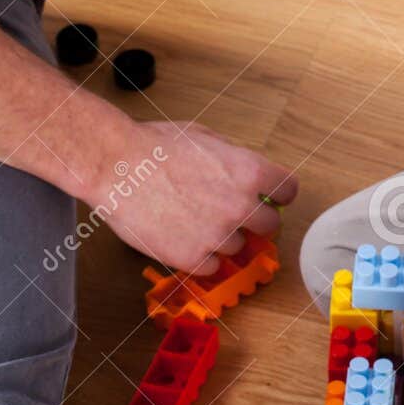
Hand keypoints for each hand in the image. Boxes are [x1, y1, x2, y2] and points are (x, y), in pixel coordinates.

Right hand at [78, 119, 295, 274]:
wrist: (115, 166)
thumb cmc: (153, 146)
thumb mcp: (206, 138)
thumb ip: (234, 159)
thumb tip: (247, 174)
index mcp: (250, 172)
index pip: (288, 191)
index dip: (277, 193)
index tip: (270, 197)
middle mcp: (241, 206)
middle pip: (270, 225)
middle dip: (254, 220)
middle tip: (231, 214)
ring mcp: (218, 235)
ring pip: (238, 247)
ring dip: (223, 238)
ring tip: (193, 221)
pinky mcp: (193, 258)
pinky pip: (212, 266)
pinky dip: (201, 257)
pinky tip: (183, 239)